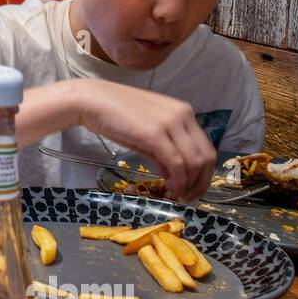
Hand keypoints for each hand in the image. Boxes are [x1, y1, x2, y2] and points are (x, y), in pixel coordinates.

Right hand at [72, 80, 215, 202]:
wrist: (91, 100)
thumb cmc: (114, 115)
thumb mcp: (144, 135)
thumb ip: (162, 154)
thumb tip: (172, 177)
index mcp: (183, 112)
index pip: (206, 147)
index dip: (203, 173)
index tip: (192, 188)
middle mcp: (183, 115)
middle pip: (206, 156)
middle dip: (201, 182)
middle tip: (188, 198)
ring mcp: (170, 123)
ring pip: (194, 162)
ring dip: (189, 184)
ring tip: (177, 195)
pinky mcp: (155, 133)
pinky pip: (176, 163)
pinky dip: (178, 180)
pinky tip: (170, 189)